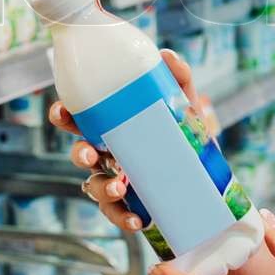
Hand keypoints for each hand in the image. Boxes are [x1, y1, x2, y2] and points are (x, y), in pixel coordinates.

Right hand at [47, 48, 200, 233]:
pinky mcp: (131, 206)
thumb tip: (165, 55)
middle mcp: (110, 155)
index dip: (63, 115)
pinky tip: (137, 219)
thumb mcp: (186, 107)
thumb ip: (178, 79)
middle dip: (79, 153)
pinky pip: (116, 215)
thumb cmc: (189, 138)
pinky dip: (122, 218)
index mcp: (115, 127)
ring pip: (94, 187)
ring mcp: (118, 181)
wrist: (212, 181)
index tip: (62, 111)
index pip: (80, 119)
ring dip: (102, 188)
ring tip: (121, 187)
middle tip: (89, 154)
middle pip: (80, 153)